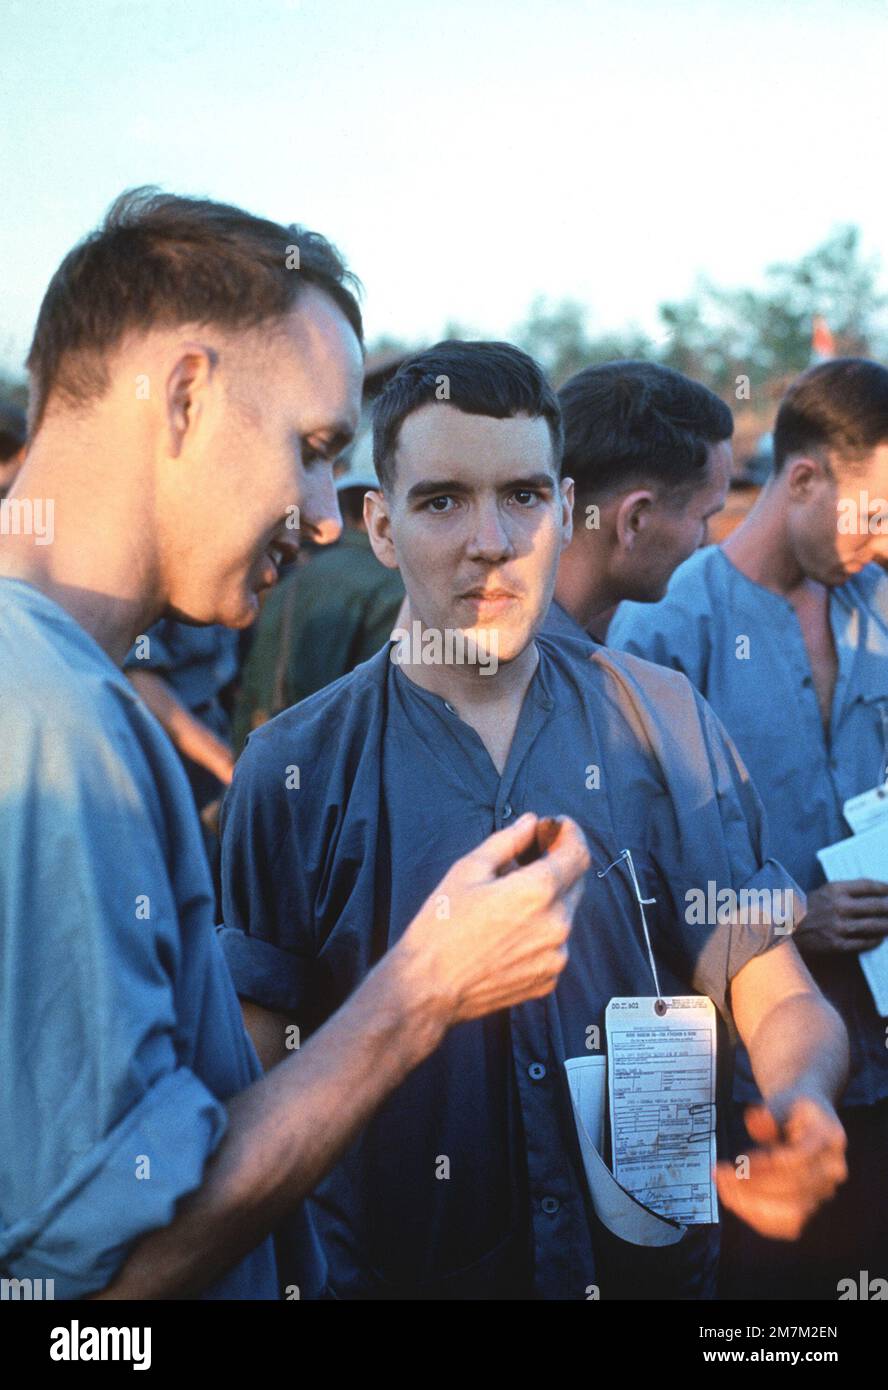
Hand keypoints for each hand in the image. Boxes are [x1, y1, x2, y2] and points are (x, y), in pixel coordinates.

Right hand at [399, 812, 589, 1026]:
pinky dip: (541, 929)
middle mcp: (556, 923)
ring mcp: (555, 955)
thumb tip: (528, 823)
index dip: (571, 834)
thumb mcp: (468, 870)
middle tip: (532, 854)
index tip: (558, 827)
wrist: (428, 988)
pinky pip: (555, 943)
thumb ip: (506, 842)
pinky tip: (510, 928)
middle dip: (559, 862)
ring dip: (548, 898)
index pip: (578, 853)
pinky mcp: (548, 978)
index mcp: (538, 891)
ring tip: (511, 897)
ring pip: (565, 913)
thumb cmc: (441, 927)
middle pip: (575, 881)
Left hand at [715, 1096, 847, 1239]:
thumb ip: (770, 1110)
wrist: (810, 1118)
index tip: (738, 1161)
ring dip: (753, 1205)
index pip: (799, 1159)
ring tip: (724, 1189)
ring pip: (794, 1215)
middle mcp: (833, 1169)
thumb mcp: (782, 1099)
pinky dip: (759, 1218)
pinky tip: (736, 1202)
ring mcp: (825, 1191)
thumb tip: (756, 1120)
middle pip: (795, 1189)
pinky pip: (789, 1225)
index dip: (765, 1165)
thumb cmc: (792, 1108)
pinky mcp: (812, 1206)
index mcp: (830, 1138)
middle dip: (752, 1185)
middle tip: (720, 1174)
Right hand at [796, 879, 887, 953]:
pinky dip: (875, 940)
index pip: (869, 886)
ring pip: (874, 926)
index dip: (886, 889)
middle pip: (877, 906)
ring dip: (887, 925)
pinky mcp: (837, 943)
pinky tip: (880, 938)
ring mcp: (839, 926)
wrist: (787, 927)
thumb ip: (848, 891)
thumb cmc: (809, 907)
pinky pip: (864, 942)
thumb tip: (876, 895)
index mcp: (835, 889)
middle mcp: (839, 907)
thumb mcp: (826, 891)